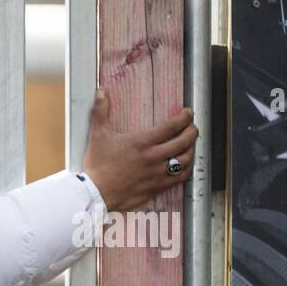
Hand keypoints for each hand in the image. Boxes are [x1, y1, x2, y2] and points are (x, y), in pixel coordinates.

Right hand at [82, 90, 198, 211]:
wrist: (94, 193)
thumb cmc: (97, 166)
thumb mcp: (97, 136)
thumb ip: (101, 112)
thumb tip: (101, 92)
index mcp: (142, 142)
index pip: (173, 126)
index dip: (184, 117)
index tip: (187, 113)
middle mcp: (154, 157)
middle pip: (184, 141)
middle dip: (192, 131)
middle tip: (192, 127)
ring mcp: (157, 174)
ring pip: (185, 160)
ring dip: (191, 150)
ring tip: (189, 146)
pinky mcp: (156, 187)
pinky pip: (179, 178)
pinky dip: (186, 170)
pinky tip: (184, 166)